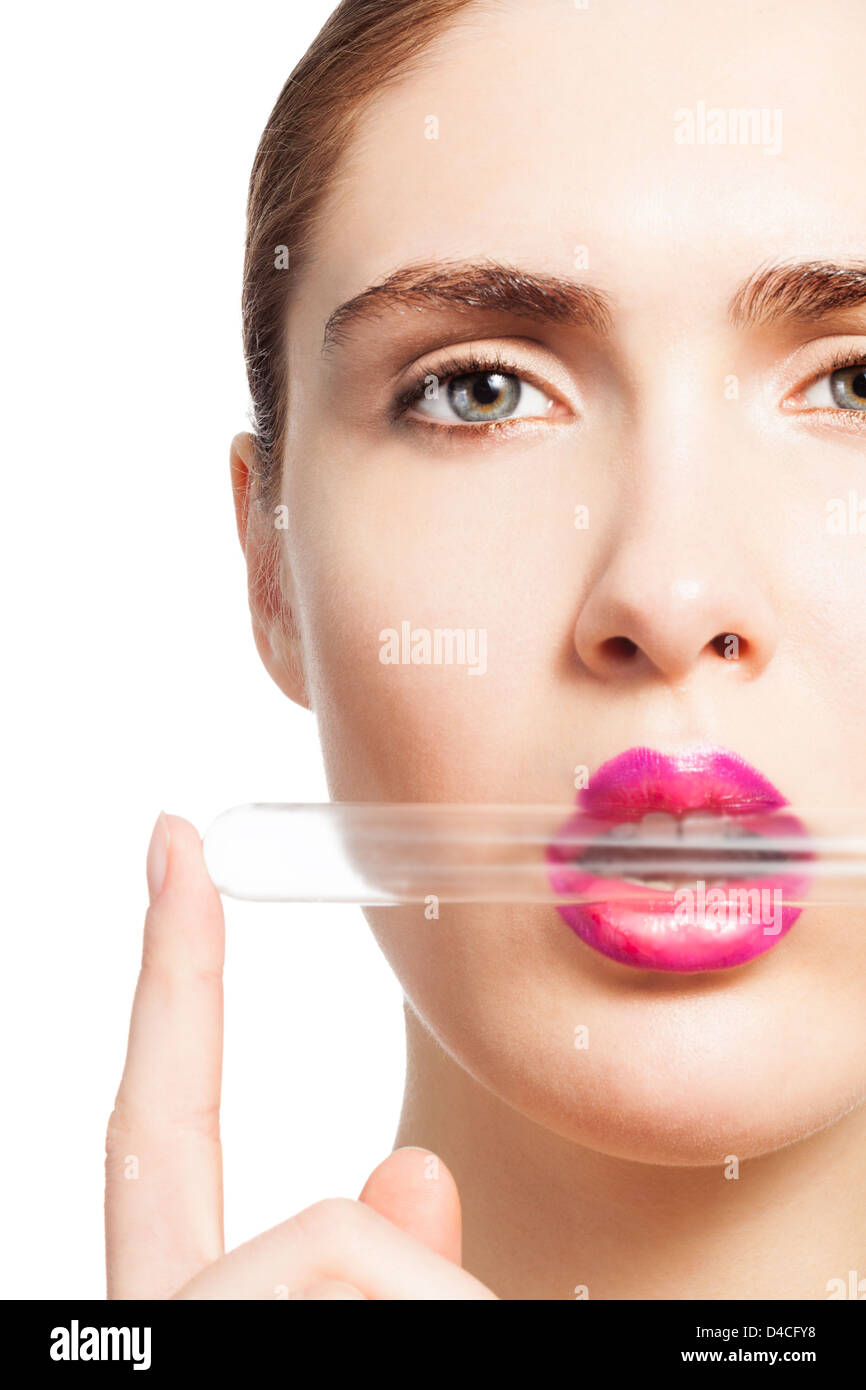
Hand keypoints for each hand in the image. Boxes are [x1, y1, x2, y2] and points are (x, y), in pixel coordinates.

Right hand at [104, 814, 497, 1299]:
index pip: (166, 1126)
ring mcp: (180, 1328)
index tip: (175, 841)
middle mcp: (169, 1315)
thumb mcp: (406, 1336)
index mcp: (204, 1307)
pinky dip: (453, 1335)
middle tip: (465, 1357)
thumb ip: (399, 1266)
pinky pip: (382, 1286)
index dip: (173, 972)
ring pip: (356, 1241)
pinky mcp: (197, 1326)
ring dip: (442, 1313)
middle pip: (323, 1217)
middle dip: (406, 1267)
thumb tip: (414, 1168)